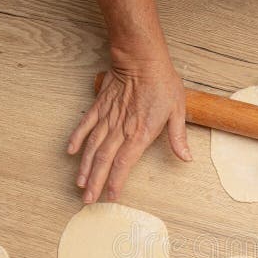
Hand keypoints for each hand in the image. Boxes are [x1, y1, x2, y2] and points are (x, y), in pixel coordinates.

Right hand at [67, 61, 190, 202]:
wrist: (141, 57)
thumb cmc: (162, 82)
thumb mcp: (178, 110)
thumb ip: (178, 137)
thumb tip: (186, 158)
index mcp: (140, 132)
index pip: (125, 163)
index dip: (117, 181)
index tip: (111, 196)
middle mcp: (121, 128)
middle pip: (105, 160)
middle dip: (96, 182)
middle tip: (88, 200)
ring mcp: (108, 117)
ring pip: (93, 147)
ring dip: (85, 167)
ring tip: (80, 184)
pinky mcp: (100, 106)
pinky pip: (86, 125)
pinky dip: (77, 138)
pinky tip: (71, 152)